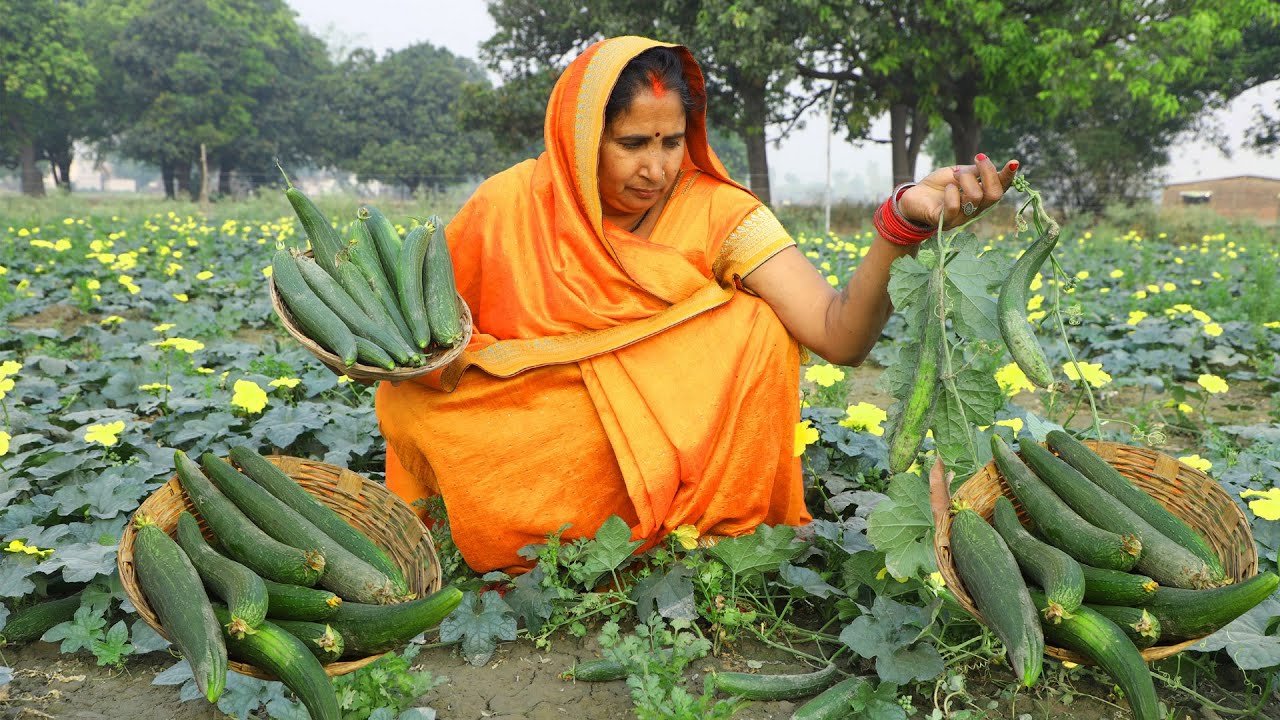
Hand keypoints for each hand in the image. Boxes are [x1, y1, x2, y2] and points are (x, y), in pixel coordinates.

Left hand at [899, 154, 1018, 229]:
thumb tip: (988, 164)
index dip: (1008, 177)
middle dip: (987, 173)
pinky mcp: (944, 221)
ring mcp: (961, 217)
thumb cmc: (938, 185)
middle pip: (994, 195)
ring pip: (975, 197)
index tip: (1013, 162)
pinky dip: (951, 192)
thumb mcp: (959, 173)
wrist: (913, 196)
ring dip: (965, 179)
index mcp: (981, 196)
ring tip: (954, 176)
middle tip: (976, 159)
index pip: (1001, 189)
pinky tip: (946, 188)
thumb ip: (974, 172)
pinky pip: (954, 206)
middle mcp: (975, 209)